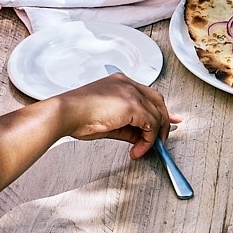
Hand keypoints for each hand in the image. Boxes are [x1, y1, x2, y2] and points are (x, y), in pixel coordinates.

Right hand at [56, 74, 174, 159]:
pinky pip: (150, 124)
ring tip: (144, 149)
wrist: (65, 113)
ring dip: (154, 135)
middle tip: (163, 138)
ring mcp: (131, 92)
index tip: (167, 120)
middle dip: (164, 120)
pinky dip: (148, 139)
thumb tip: (139, 137)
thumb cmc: (77, 116)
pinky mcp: (132, 105)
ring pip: (156, 113)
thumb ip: (127, 127)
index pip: (147, 95)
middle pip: (157, 101)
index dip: (158, 110)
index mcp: (120, 83)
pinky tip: (138, 149)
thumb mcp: (108, 121)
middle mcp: (127, 84)